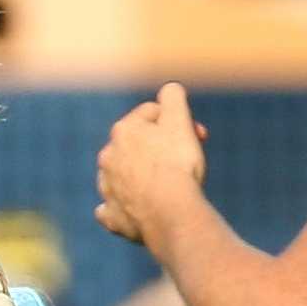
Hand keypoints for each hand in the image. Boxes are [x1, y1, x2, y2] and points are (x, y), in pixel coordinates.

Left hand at [94, 84, 208, 246]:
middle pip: (139, 144)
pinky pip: (113, 209)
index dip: (179, 120)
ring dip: (145, 174)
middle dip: (162, 146)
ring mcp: (107, 188)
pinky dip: (124, 206)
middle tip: (188, 157)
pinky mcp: (111, 216)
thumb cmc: (177, 163)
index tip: (200, 134)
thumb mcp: (179, 122)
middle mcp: (107, 157)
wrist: (168, 210)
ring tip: (171, 182)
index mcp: (123, 131)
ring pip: (125, 174)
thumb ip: (173, 99)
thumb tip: (168, 89)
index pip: (151, 113)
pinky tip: (136, 207)